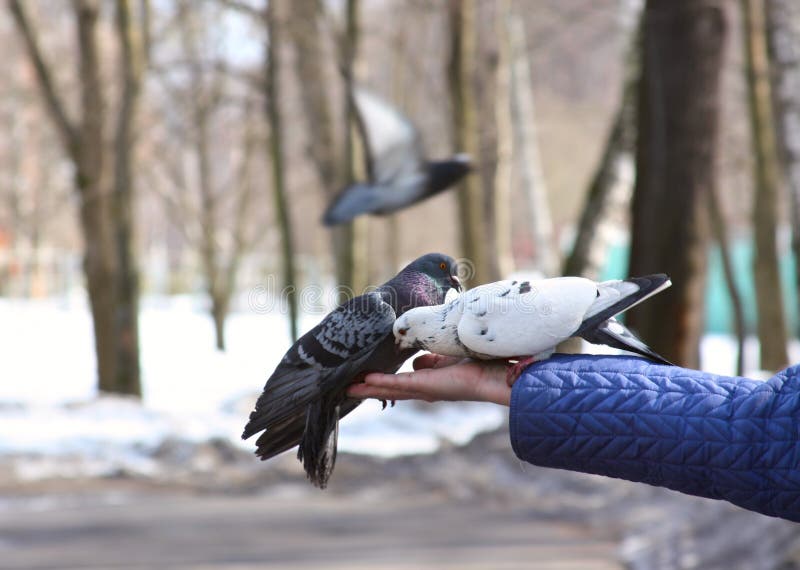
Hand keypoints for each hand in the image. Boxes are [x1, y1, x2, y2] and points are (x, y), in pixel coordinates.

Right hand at [347, 353, 511, 405]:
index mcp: (428, 382)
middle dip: (368, 390)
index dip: (381, 382)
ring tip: (349, 389)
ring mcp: (422, 389)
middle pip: (389, 390)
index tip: (364, 380)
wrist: (490, 376)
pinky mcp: (425, 386)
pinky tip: (366, 382)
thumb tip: (416, 360)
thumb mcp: (447, 359)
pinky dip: (382, 384)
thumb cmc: (475, 366)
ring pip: (389, 390)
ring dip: (368, 390)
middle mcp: (422, 389)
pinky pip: (399, 384)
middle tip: (348, 389)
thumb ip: (431, 359)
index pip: (400, 383)